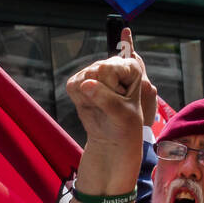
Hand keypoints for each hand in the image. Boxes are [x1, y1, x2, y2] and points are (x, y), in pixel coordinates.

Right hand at [65, 28, 155, 146]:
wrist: (114, 137)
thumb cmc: (125, 125)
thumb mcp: (122, 114)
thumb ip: (106, 99)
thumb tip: (85, 84)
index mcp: (131, 67)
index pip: (110, 69)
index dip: (112, 87)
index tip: (122, 98)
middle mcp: (113, 64)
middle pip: (95, 72)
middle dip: (100, 93)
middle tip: (110, 105)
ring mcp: (95, 71)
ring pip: (83, 78)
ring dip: (90, 98)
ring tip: (102, 106)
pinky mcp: (80, 81)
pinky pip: (72, 86)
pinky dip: (79, 100)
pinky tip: (91, 105)